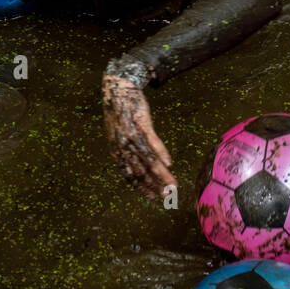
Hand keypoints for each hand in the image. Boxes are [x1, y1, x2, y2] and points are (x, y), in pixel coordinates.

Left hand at [102, 73, 175, 197]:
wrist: (116, 90)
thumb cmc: (118, 114)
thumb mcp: (117, 135)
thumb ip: (126, 151)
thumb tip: (137, 165)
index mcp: (116, 151)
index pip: (129, 174)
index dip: (141, 187)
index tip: (152, 198)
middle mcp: (123, 146)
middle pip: (140, 171)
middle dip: (154, 186)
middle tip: (166, 197)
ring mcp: (132, 136)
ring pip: (148, 159)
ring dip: (162, 174)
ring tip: (173, 184)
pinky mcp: (141, 124)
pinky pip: (152, 142)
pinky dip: (161, 153)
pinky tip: (169, 163)